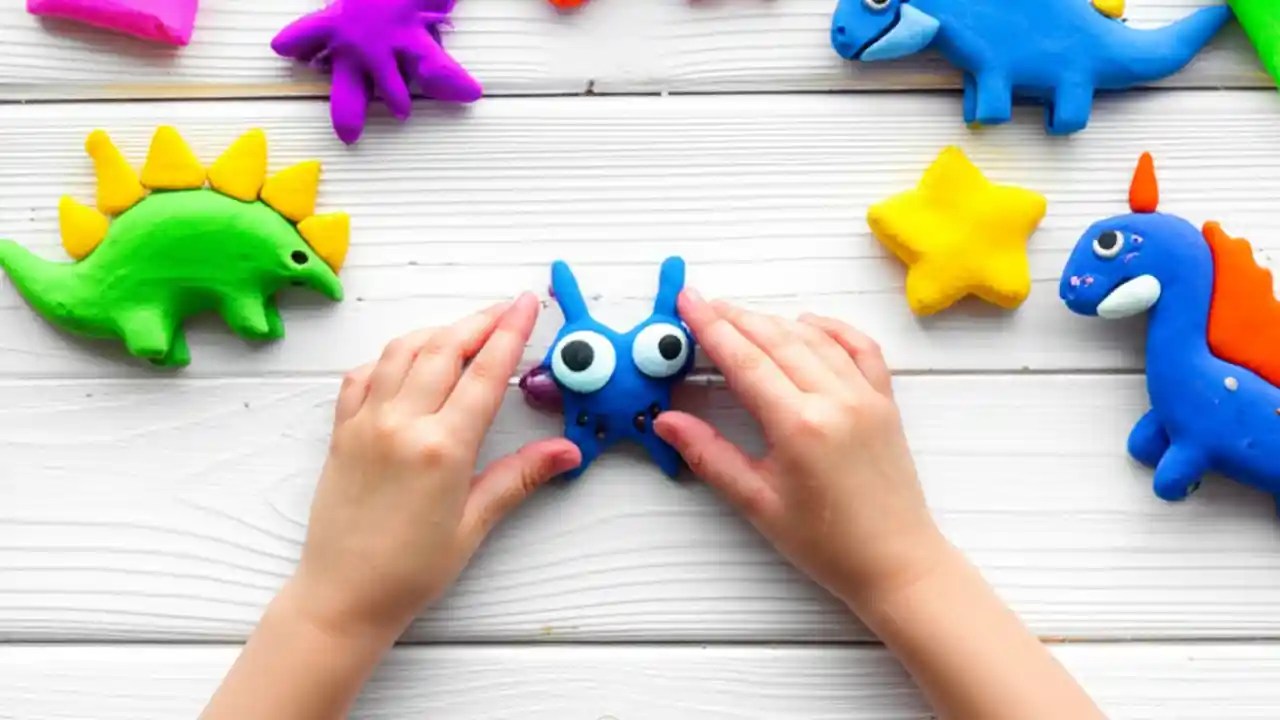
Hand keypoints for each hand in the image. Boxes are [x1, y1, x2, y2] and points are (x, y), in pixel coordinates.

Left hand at [292, 294, 581, 640]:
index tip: (526, 304)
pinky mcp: (341, 431)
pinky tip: (407, 360)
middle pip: (445, 348)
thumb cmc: (407, 571)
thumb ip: (519, 477)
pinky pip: (363, 374)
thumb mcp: (474, 524)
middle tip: (506, 308)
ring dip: (437, 331)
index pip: (486, 373)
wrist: (342, 596)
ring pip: (402, 350)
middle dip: (480, 321)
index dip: (511, 331)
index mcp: (441, 448)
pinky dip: (390, 356)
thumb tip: (566, 451)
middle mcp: (401, 424)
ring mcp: (365, 423)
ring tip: (464, 330)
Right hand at [655, 291, 944, 608]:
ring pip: (814, 338)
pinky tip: (807, 324)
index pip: (745, 361)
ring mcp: (865, 397)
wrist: (896, 563)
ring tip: (741, 315)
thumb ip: (710, 455)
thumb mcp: (758, 504)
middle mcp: (835, 400)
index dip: (711, 327)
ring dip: (774, 320)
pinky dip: (831, 329)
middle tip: (702, 304)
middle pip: (776, 339)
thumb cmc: (829, 544)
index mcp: (800, 426)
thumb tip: (667, 423)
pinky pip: (860, 347)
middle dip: (735, 317)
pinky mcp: (885, 402)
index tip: (687, 304)